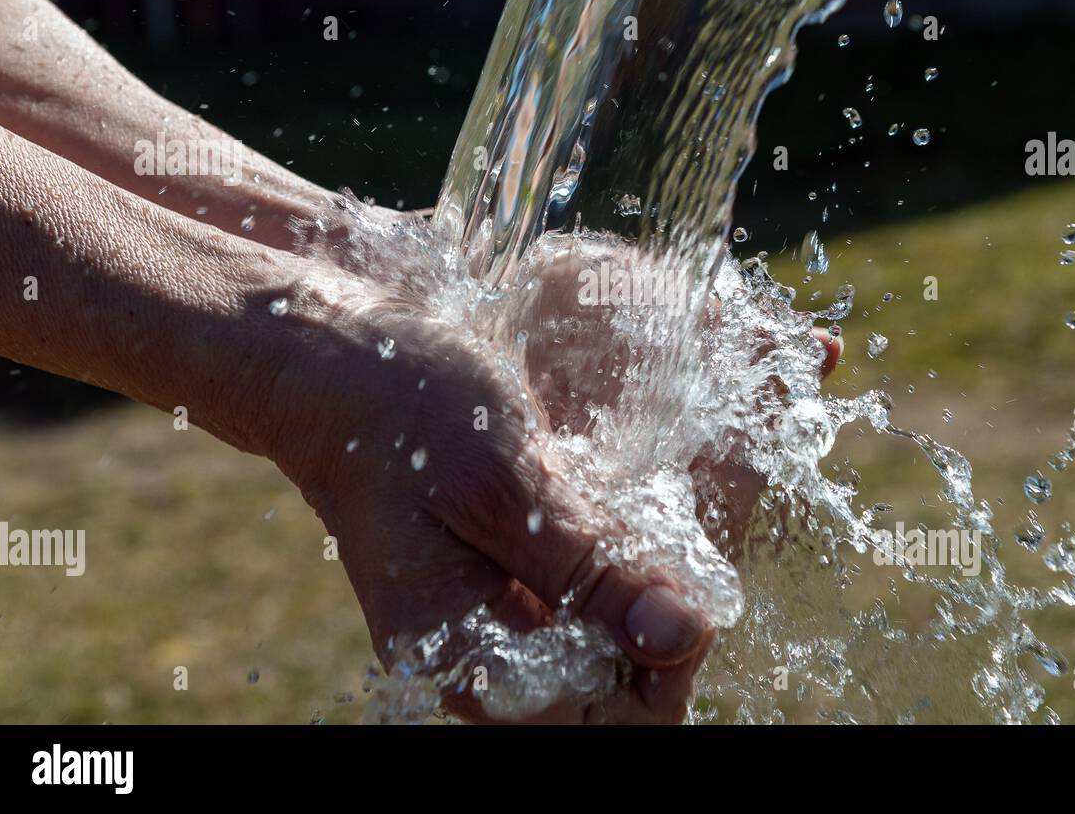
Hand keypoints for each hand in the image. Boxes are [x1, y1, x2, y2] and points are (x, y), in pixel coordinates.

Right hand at [256, 233, 839, 722]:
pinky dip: (647, 519)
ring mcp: (507, 600)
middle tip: (742, 485)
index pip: (607, 718)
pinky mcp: (519, 554)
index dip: (669, 665)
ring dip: (678, 548)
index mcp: (472, 652)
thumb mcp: (501, 481)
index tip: (698, 587)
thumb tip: (683, 633)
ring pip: (618, 612)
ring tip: (734, 459)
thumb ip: (588, 565)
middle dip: (690, 590)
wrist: (332, 355)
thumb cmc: (399, 408)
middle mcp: (494, 642)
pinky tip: (686, 456)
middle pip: (624, 666)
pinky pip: (599, 564)